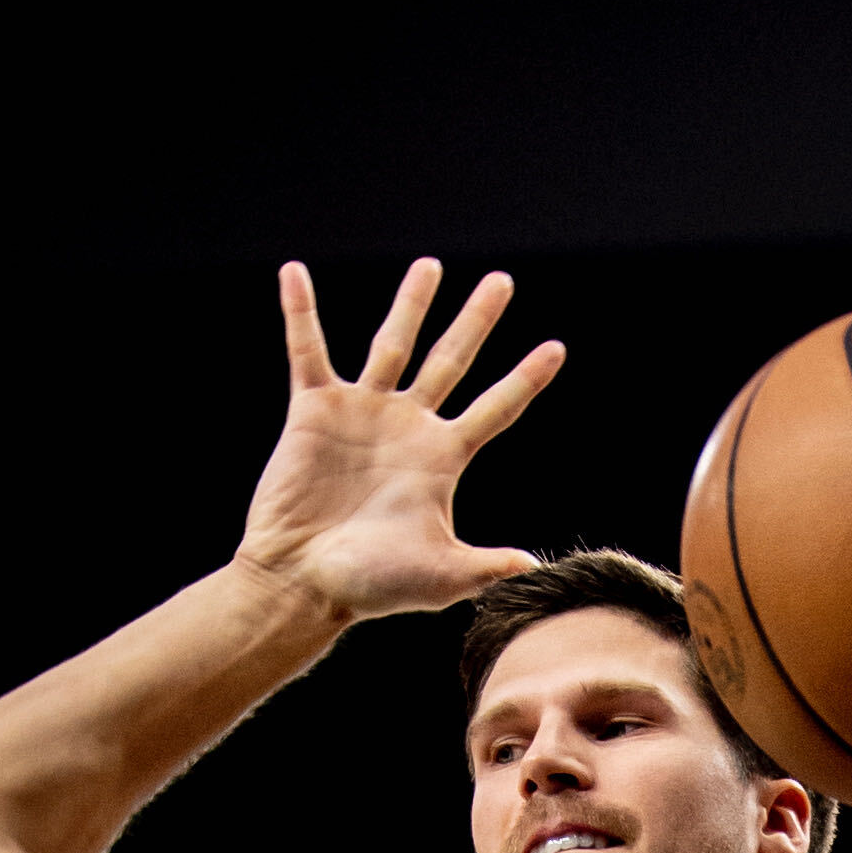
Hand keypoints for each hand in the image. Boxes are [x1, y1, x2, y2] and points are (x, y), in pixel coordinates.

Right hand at [236, 256, 566, 625]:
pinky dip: (300, 312)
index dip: (525, 379)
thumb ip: (485, 566)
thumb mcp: (439, 575)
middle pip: (452, 360)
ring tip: (430, 266)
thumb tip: (534, 566)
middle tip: (502, 281)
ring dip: (411, 303)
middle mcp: (408, 427)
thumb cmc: (371, 586)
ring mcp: (362, 413)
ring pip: (393, 343)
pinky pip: (307, 350)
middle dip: (476, 321)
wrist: (303, 581)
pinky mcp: (314, 409)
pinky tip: (295, 272)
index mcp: (442, 459)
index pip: (496, 409)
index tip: (556, 347)